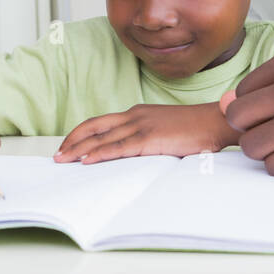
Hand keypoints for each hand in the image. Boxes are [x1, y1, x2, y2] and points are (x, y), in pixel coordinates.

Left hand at [53, 103, 235, 163]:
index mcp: (138, 112)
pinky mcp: (149, 138)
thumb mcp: (165, 130)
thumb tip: (133, 154)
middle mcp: (135, 115)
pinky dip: (99, 153)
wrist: (216, 121)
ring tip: (63, 160)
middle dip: (72, 141)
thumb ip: (148, 138)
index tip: (68, 146)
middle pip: (94, 126)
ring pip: (101, 138)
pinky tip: (87, 160)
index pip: (101, 122)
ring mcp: (141, 125)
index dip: (81, 134)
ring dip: (79, 150)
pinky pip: (118, 147)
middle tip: (57, 155)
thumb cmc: (196, 129)